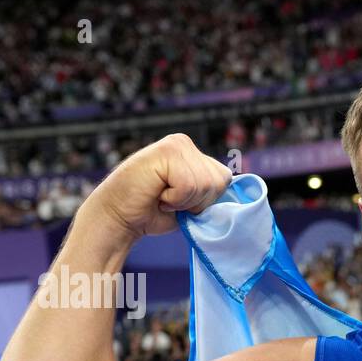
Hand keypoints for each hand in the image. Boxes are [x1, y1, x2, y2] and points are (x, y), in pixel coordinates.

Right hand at [82, 133, 233, 241]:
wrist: (119, 217)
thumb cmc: (153, 212)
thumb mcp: (191, 202)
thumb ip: (210, 193)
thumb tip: (241, 198)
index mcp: (195, 154)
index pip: (224, 179)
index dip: (206, 200)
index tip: (180, 202)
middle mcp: (186, 144)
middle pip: (219, 182)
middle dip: (196, 201)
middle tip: (168, 199)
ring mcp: (176, 145)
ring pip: (205, 185)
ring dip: (183, 201)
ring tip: (162, 196)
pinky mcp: (167, 151)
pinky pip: (190, 186)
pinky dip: (174, 198)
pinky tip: (157, 193)